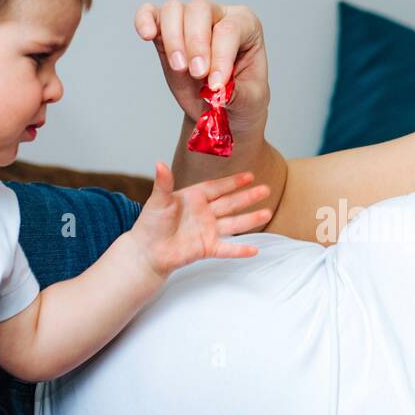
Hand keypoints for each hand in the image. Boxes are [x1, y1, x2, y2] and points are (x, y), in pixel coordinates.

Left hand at [129, 161, 271, 276]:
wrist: (147, 251)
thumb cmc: (150, 225)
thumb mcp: (158, 201)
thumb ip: (163, 183)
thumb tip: (159, 163)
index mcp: (194, 198)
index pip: (218, 187)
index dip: (233, 182)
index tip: (249, 175)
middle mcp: (204, 213)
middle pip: (231, 203)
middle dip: (248, 197)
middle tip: (266, 189)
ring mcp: (208, 231)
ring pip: (234, 223)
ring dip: (250, 219)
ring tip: (268, 213)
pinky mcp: (207, 248)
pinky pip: (227, 249)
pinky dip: (240, 250)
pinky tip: (254, 250)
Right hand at [133, 0, 269, 135]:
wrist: (224, 110)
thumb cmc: (242, 97)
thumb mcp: (250, 100)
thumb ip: (238, 94)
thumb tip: (217, 88)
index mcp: (246, 25)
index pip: (229, 29)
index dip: (220, 57)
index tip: (215, 86)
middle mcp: (218, 15)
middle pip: (200, 10)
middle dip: (196, 44)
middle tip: (197, 74)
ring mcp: (190, 20)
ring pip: (174, 9)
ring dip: (173, 39)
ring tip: (179, 67)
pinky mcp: (166, 31)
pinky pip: (150, 13)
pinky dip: (145, 20)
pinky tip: (146, 35)